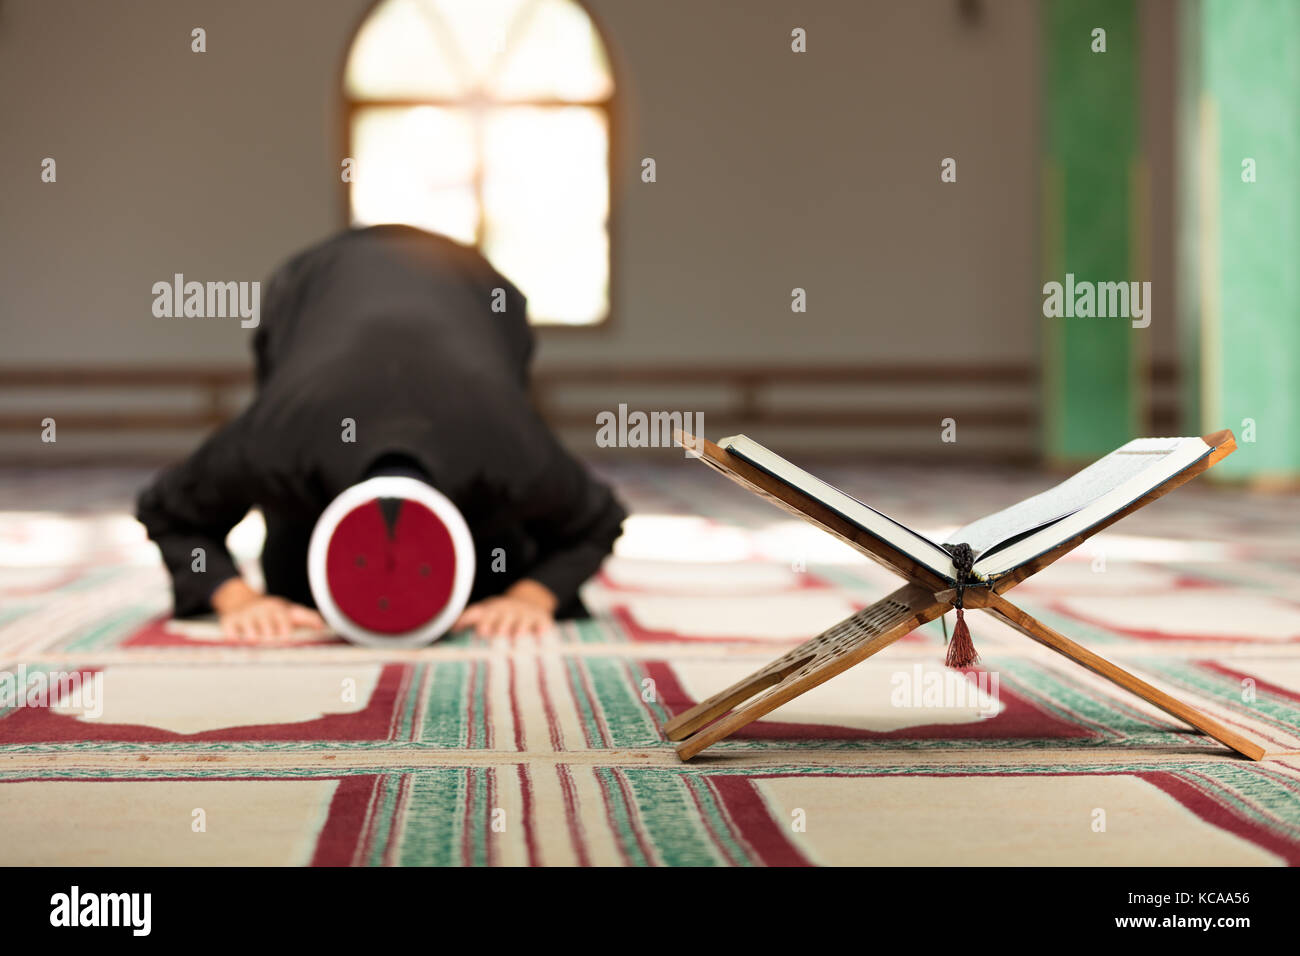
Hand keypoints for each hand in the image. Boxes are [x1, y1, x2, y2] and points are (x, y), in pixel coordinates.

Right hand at [211, 577, 325, 640]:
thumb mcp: (290, 611)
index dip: (284, 627)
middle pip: (266, 626)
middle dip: (269, 635)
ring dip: (252, 637)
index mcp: (277, 609)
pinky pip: (230, 631)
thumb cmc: (272, 612)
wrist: (241, 600)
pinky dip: (233, 637)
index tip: (286, 636)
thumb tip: (322, 626)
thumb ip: (308, 618)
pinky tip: (237, 643)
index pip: (282, 617)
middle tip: (272, 644)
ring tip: (255, 642)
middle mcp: (260, 610)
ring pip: (248, 630)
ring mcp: (244, 616)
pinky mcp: (228, 621)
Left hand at [453, 579, 556, 638]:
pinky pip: (543, 622)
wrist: (530, 600)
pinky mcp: (542, 618)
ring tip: (517, 635)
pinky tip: (542, 633)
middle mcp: (509, 610)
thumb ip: (469, 619)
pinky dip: (542, 627)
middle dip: (500, 624)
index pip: (485, 613)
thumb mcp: (485, 612)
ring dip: (520, 626)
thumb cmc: (500, 614)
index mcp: (493, 610)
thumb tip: (451, 628)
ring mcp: (526, 613)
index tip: (480, 631)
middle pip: (504, 616)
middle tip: (496, 633)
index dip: (482, 620)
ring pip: (522, 620)